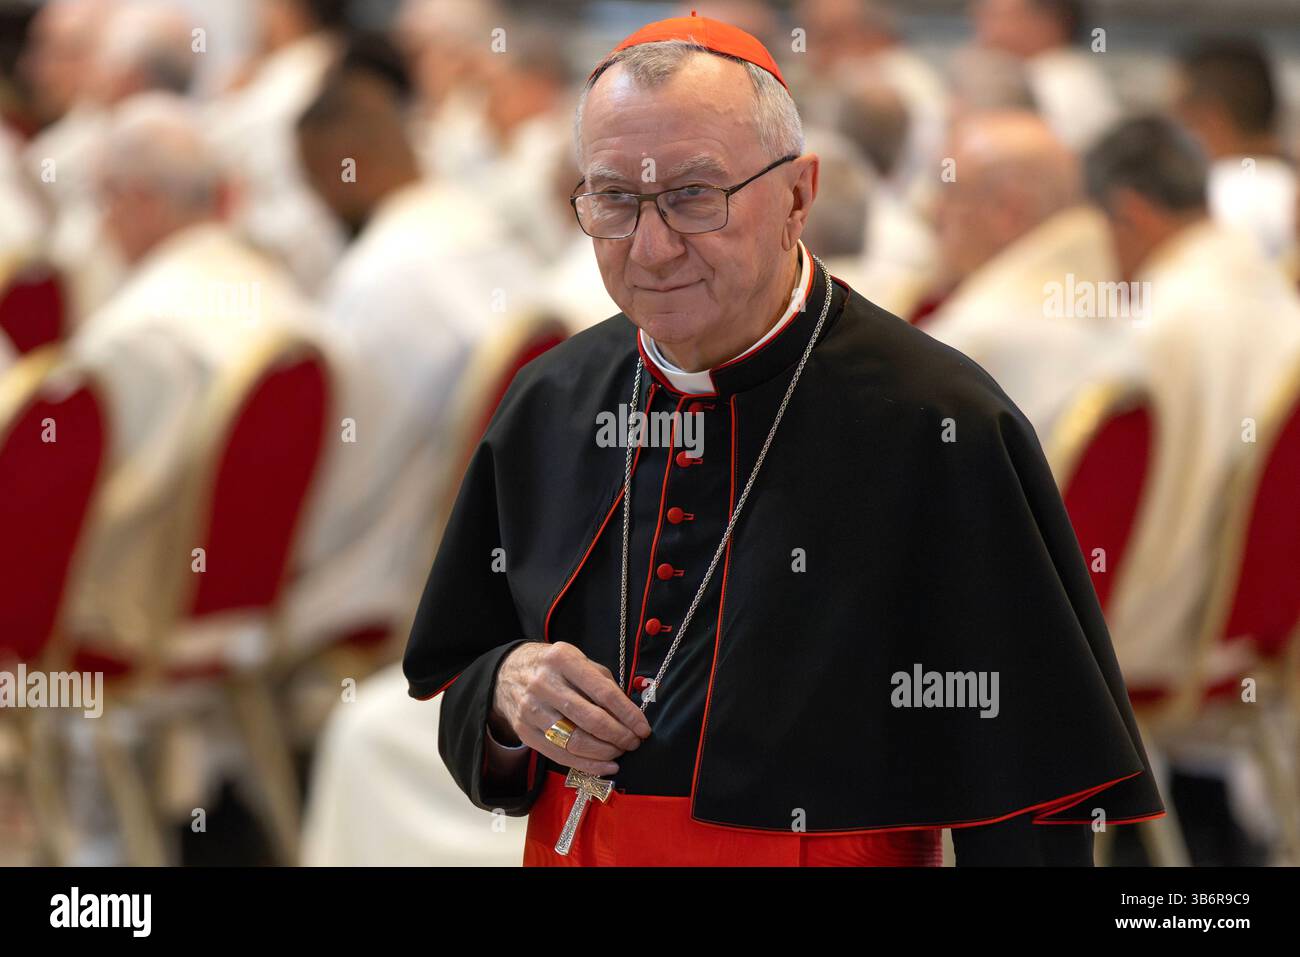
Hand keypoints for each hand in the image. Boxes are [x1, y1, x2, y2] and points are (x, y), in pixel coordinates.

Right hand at [489, 641, 651, 776]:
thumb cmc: (554, 668)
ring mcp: (532, 709)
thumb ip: (603, 683)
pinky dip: (587, 765)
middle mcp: (544, 684)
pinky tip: (606, 766)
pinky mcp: (525, 731)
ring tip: (620, 753)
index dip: (628, 714)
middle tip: (634, 743)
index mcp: (563, 659)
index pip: (603, 692)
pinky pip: (560, 755)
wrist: (508, 673)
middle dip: (619, 736)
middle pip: (590, 719)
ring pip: (575, 741)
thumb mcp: (579, 661)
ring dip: (604, 753)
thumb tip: (631, 714)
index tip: (643, 728)